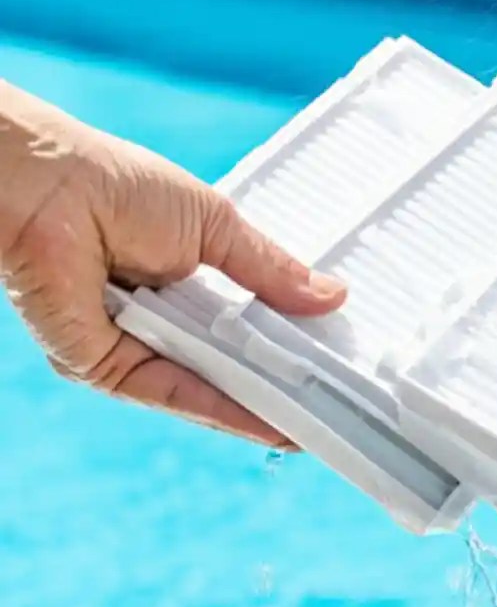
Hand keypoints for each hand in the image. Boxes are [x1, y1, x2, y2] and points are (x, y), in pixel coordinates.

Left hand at [0, 84, 345, 447]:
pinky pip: (175, 395)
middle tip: (342, 406)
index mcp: (185, 282)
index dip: (290, 344)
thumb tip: (332, 298)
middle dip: (286, 386)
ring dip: (265, 406)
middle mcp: (160, 322)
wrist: (45, 184)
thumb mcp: (217, 227)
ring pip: (209, 389)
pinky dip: (225, 410)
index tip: (336, 362)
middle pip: (232, 365)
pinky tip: (273, 422)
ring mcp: (134, 349)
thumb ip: (270, 271)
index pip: (247, 325)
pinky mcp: (106, 368)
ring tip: (323, 422)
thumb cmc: (117, 185)